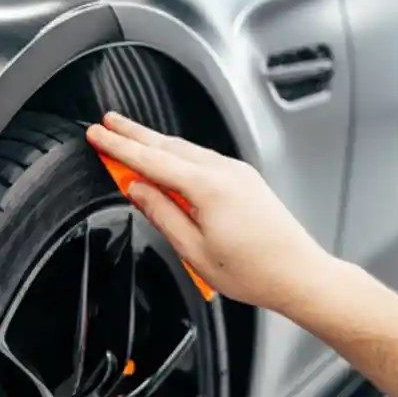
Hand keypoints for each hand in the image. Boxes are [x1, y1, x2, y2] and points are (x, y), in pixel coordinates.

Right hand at [86, 112, 340, 314]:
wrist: (300, 274)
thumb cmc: (255, 271)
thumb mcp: (194, 250)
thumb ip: (162, 214)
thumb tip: (137, 190)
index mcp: (208, 187)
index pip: (151, 160)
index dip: (119, 146)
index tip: (97, 135)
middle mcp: (225, 171)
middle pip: (168, 145)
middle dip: (134, 132)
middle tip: (107, 122)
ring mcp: (237, 172)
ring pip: (186, 149)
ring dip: (154, 142)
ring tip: (129, 138)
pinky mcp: (244, 178)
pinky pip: (202, 158)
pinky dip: (177, 154)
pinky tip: (167, 160)